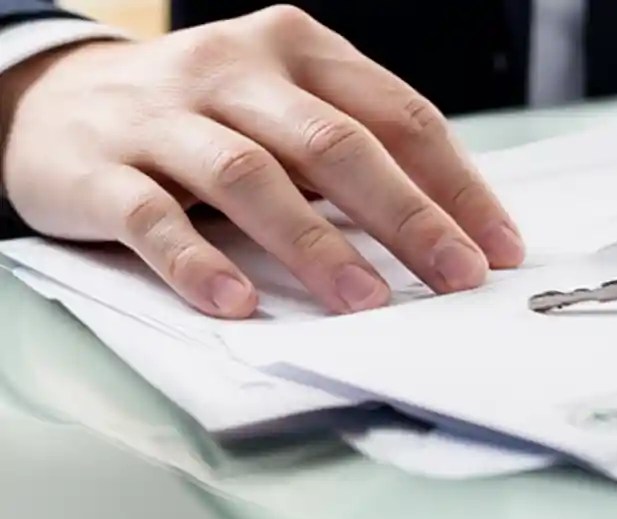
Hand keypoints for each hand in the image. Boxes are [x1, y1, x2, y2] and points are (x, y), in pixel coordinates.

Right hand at [0, 6, 522, 317]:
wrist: (51, 98)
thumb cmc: (200, 114)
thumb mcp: (282, 106)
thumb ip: (352, 149)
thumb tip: (449, 229)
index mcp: (298, 49)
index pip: (398, 116)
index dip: (456, 186)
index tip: (497, 248)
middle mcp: (234, 71)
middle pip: (335, 145)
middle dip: (407, 217)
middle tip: (456, 277)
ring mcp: (164, 116)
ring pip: (250, 177)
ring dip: (313, 244)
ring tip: (364, 301)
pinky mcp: (100, 167)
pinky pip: (154, 217)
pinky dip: (198, 262)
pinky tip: (238, 302)